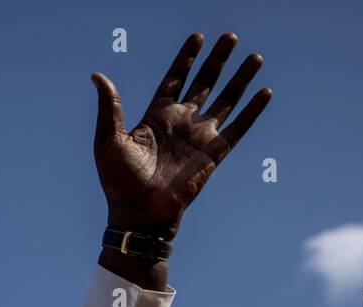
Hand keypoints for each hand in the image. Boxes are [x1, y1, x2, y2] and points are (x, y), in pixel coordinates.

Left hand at [92, 32, 271, 237]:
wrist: (139, 213)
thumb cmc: (119, 182)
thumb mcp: (108, 139)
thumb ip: (109, 106)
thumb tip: (97, 75)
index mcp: (156, 117)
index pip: (175, 79)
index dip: (186, 59)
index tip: (198, 38)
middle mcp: (181, 123)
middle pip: (204, 83)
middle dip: (217, 60)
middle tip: (230, 37)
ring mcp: (199, 137)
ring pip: (225, 100)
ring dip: (240, 79)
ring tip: (254, 57)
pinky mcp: (213, 154)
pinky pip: (237, 128)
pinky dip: (252, 111)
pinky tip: (265, 92)